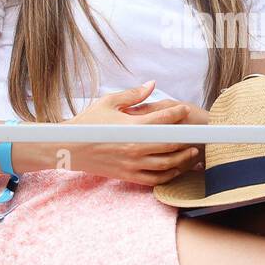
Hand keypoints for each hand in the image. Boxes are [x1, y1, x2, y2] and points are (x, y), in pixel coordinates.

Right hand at [66, 81, 201, 184]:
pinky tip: (175, 170)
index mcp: (132, 126)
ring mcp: (132, 164)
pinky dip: (168, 176)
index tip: (185, 110)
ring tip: (192, 154)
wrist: (68, 148)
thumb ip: (133, 95)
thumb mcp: (108, 102)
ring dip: (183, 159)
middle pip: (171, 144)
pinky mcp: (128, 176)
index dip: (178, 113)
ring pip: (166, 164)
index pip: (164, 118)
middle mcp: (135, 147)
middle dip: (187, 139)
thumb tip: (152, 84)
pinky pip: (154, 180)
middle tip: (196, 135)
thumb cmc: (88, 123)